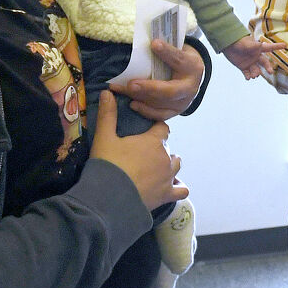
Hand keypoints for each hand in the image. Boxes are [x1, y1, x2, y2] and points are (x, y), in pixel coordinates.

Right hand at [88, 90, 186, 209]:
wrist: (109, 195)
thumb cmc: (107, 163)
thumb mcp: (104, 137)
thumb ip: (108, 114)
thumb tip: (107, 91)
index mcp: (153, 141)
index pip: (162, 128)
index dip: (155, 129)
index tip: (146, 132)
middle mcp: (166, 157)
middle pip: (168, 147)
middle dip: (158, 148)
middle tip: (141, 154)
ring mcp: (169, 177)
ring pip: (177, 165)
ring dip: (169, 164)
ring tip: (155, 168)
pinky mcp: (168, 194)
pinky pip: (182, 190)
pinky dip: (178, 187)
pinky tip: (170, 187)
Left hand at [113, 39, 203, 120]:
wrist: (193, 77)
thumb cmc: (180, 60)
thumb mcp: (178, 50)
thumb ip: (166, 48)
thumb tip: (146, 41)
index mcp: (192, 66)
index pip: (179, 59)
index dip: (167, 53)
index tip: (154, 44)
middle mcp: (190, 87)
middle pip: (170, 91)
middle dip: (149, 88)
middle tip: (131, 84)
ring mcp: (183, 102)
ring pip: (161, 104)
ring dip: (140, 98)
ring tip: (123, 90)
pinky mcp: (175, 111)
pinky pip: (159, 114)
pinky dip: (145, 110)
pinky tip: (132, 104)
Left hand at [223, 34, 283, 78]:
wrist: (227, 45)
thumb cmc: (238, 42)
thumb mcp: (246, 44)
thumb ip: (253, 46)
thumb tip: (261, 45)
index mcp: (258, 49)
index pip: (270, 48)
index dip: (277, 46)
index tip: (285, 45)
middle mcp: (256, 57)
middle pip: (265, 63)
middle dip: (268, 68)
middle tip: (270, 72)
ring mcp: (250, 62)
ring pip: (256, 70)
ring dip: (256, 74)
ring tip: (253, 75)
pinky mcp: (243, 67)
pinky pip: (248, 74)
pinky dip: (248, 77)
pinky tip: (248, 78)